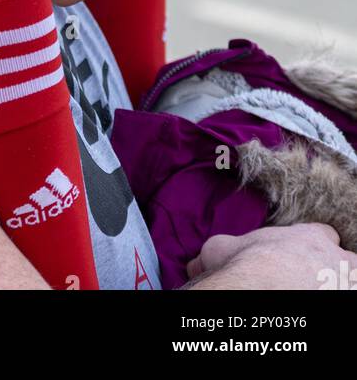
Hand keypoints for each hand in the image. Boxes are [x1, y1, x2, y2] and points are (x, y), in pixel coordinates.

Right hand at [186, 223, 356, 290]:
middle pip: (345, 258)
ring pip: (352, 277)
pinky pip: (351, 290)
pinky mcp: (348, 292)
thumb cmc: (246, 266)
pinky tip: (326, 296)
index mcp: (308, 237)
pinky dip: (342, 292)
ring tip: (325, 290)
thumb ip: (216, 251)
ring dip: (342, 283)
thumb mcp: (222, 250)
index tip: (306, 259)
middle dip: (335, 268)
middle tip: (320, 282)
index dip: (317, 246)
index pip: (325, 235)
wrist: (261, 288)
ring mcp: (344, 279)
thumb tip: (191, 263)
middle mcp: (332, 255)